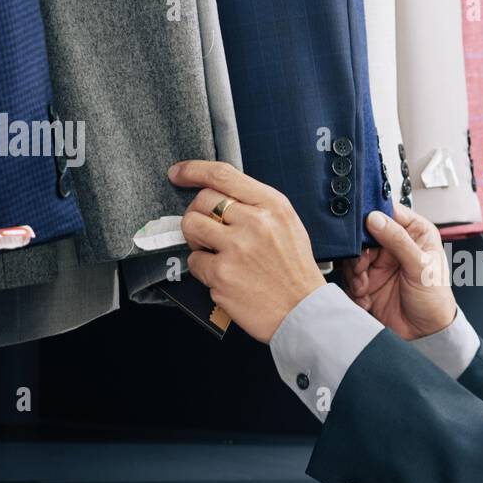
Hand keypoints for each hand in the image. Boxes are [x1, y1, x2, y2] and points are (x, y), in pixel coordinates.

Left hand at [169, 160, 326, 342]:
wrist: (303, 312)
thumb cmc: (295, 271)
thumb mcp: (288, 226)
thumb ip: (258, 207)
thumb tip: (219, 197)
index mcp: (273, 206)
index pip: (223, 175)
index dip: (194, 170)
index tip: (178, 173)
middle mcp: (255, 222)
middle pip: (202, 200)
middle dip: (198, 213)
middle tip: (208, 231)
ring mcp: (236, 248)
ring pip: (191, 226)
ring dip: (196, 239)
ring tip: (215, 252)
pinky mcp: (222, 274)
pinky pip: (194, 261)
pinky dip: (203, 269)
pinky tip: (224, 276)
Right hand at [339, 203, 456, 339]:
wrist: (425, 335)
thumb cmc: (435, 301)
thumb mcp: (420, 267)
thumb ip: (398, 240)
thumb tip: (376, 218)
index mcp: (415, 233)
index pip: (390, 212)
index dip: (374, 215)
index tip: (363, 226)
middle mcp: (396, 245)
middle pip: (365, 234)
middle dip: (359, 250)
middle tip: (362, 264)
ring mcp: (380, 262)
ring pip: (354, 254)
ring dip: (355, 270)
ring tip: (364, 284)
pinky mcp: (368, 280)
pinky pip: (350, 275)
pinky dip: (354, 285)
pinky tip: (365, 295)